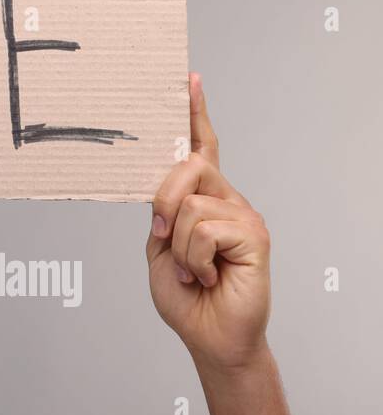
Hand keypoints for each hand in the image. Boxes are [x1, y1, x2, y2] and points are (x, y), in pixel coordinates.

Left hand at [146, 74, 298, 414]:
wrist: (209, 336)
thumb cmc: (185, 295)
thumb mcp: (160, 246)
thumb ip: (162, 210)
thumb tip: (167, 189)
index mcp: (202, 197)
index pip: (201, 146)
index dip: (195, 112)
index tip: (188, 77)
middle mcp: (227, 198)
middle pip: (187, 166)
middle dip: (162, 200)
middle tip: (163, 237)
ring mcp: (243, 215)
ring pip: (189, 203)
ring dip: (178, 246)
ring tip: (193, 270)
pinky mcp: (255, 235)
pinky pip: (205, 228)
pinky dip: (194, 258)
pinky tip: (206, 276)